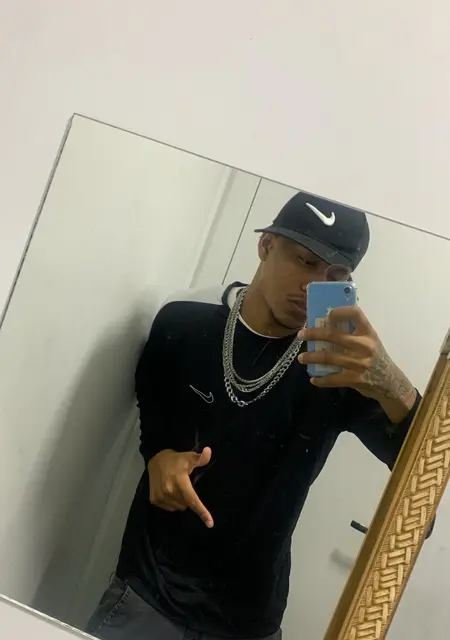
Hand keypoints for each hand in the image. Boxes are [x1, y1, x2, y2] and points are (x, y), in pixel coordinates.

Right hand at [148, 447, 213, 527]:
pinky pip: (169, 508)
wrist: (155, 460)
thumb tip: (209, 451)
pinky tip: (170, 492)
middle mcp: (169, 491)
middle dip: (189, 498)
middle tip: (185, 486)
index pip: (192, 500)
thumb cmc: (175, 460)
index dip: (202, 512)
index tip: (210, 523)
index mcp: (180, 481)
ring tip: (177, 488)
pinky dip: (172, 503)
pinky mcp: (154, 500)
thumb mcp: (189, 457)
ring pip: (178, 507)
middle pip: (187, 504)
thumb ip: (200, 458)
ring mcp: (161, 496)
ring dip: (181, 501)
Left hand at [298, 306, 415, 420]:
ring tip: (301, 358)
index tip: (327, 315)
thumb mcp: (370, 341)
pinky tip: (313, 379)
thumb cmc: (376, 357)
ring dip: (311, 357)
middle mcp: (364, 346)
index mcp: (368, 333)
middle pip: (333, 336)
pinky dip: (320, 379)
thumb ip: (354, 333)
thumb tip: (326, 324)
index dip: (340, 311)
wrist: (390, 382)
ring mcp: (359, 363)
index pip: (355, 314)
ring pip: (328, 357)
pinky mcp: (354, 379)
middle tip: (301, 335)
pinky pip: (332, 379)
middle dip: (313, 334)